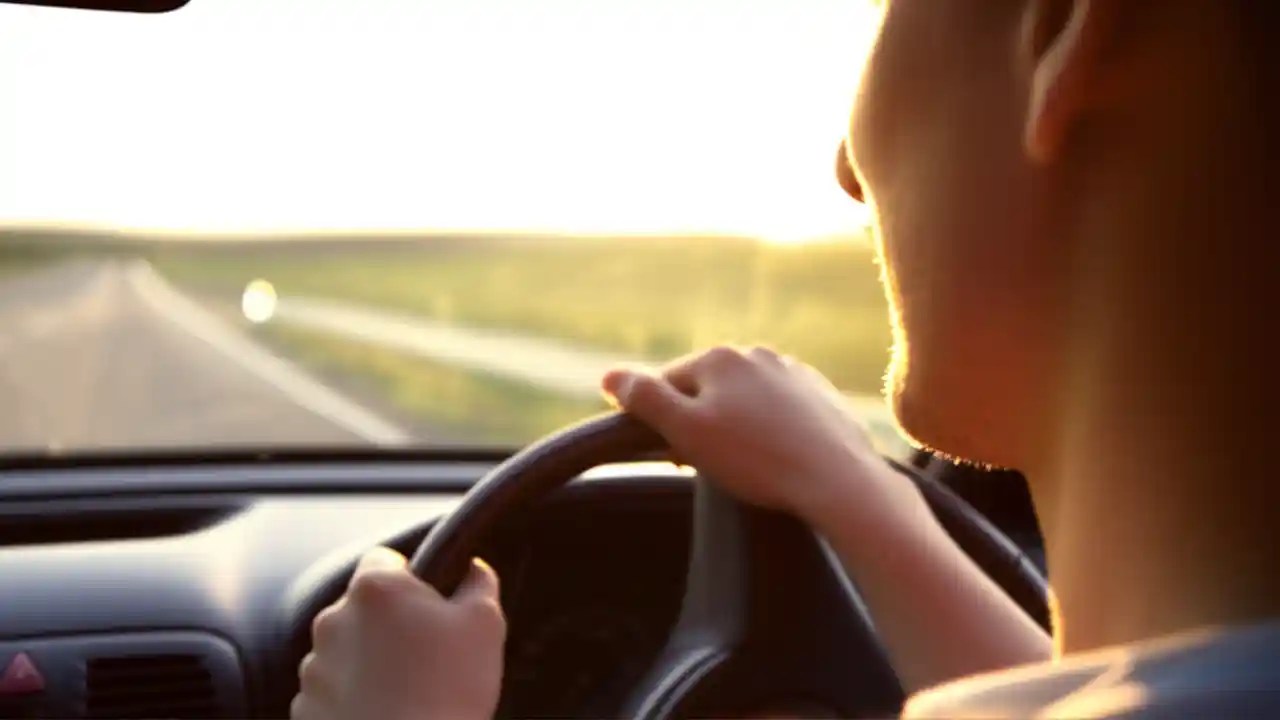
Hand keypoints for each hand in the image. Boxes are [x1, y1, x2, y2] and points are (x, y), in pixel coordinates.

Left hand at [291, 548, 505, 719]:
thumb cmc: (449, 689)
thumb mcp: (485, 625)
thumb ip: (479, 584)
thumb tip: (475, 569)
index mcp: (375, 589)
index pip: (384, 559)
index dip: (409, 578)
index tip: (428, 605)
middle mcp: (334, 619)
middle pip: (362, 607)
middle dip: (388, 624)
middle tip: (424, 653)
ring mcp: (314, 666)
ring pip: (345, 650)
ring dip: (367, 661)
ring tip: (406, 690)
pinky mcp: (306, 707)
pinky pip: (331, 690)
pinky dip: (352, 697)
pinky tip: (384, 712)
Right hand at [602, 346, 917, 529]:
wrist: (839, 480)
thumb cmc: (758, 459)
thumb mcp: (686, 432)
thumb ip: (645, 399)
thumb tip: (610, 375)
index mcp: (718, 357)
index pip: (667, 384)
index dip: (663, 423)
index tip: (675, 456)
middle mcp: (757, 354)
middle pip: (708, 390)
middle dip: (701, 423)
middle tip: (711, 467)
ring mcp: (794, 372)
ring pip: (746, 400)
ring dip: (737, 427)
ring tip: (747, 468)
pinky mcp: (822, 396)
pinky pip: (780, 412)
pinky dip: (772, 432)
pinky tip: (778, 461)